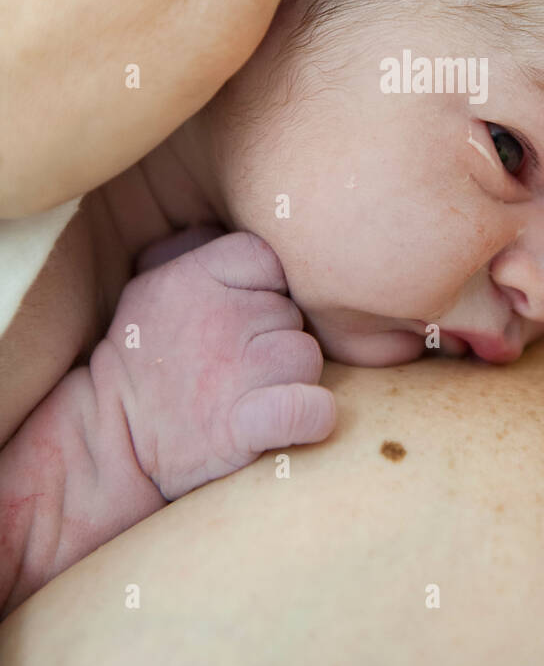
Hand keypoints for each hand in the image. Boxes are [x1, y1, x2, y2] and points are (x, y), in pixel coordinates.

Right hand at [94, 230, 333, 500]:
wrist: (108, 439)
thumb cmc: (144, 360)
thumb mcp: (153, 287)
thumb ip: (200, 252)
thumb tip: (248, 226)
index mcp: (195, 275)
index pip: (269, 258)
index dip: (268, 288)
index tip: (246, 315)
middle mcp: (220, 316)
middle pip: (292, 312)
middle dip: (275, 337)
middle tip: (237, 364)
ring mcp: (236, 370)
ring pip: (307, 357)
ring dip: (291, 377)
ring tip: (250, 393)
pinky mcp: (244, 425)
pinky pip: (311, 410)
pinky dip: (313, 417)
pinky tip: (296, 420)